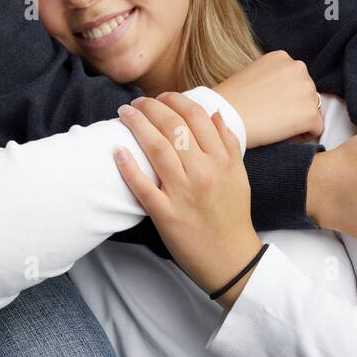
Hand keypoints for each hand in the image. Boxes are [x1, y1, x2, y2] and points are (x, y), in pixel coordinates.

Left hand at [114, 93, 261, 305]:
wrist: (231, 259)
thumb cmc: (233, 214)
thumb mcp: (238, 174)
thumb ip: (228, 142)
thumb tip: (214, 114)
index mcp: (221, 160)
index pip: (195, 117)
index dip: (175, 100)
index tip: (161, 97)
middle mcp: (203, 172)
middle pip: (173, 128)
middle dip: (151, 108)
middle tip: (138, 102)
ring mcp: (183, 194)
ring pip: (157, 150)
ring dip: (137, 126)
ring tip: (124, 114)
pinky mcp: (166, 215)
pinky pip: (143, 188)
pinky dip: (129, 168)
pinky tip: (117, 152)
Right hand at [214, 51, 323, 147]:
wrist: (225, 116)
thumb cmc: (231, 100)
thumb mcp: (253, 74)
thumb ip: (272, 77)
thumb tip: (283, 92)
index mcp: (282, 57)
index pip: (295, 79)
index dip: (284, 96)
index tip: (269, 106)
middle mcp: (298, 67)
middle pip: (306, 93)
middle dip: (294, 107)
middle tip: (272, 119)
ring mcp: (306, 89)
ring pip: (312, 110)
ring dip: (299, 121)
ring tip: (276, 127)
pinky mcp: (310, 113)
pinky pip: (316, 129)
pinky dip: (304, 136)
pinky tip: (283, 137)